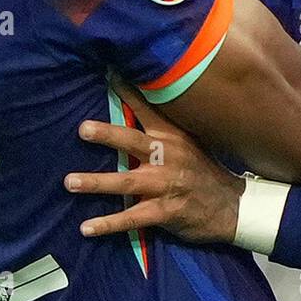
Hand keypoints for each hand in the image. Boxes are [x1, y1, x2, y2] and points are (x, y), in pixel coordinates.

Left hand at [65, 94, 244, 244]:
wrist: (232, 206)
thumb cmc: (202, 170)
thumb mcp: (188, 141)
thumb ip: (161, 127)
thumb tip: (133, 103)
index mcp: (171, 135)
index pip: (147, 108)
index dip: (127, 90)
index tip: (107, 72)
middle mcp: (166, 156)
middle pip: (132, 141)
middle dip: (106, 134)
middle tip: (82, 129)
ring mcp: (165, 185)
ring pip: (126, 182)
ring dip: (96, 182)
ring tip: (69, 182)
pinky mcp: (164, 212)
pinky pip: (132, 218)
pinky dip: (108, 224)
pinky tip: (86, 228)